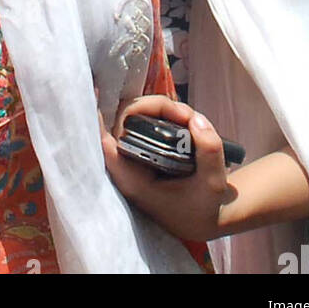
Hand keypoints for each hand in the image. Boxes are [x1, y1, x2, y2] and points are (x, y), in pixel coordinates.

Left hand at [102, 95, 235, 241]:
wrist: (205, 217)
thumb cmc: (203, 207)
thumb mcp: (213, 184)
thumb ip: (209, 151)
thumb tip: (194, 120)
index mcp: (135, 181)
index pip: (106, 145)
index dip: (98, 119)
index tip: (94, 90)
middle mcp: (129, 165)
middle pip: (127, 119)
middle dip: (156, 108)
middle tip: (187, 117)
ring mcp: (136, 154)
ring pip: (138, 115)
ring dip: (163, 109)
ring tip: (192, 123)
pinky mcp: (144, 147)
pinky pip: (146, 119)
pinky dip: (164, 113)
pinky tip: (185, 121)